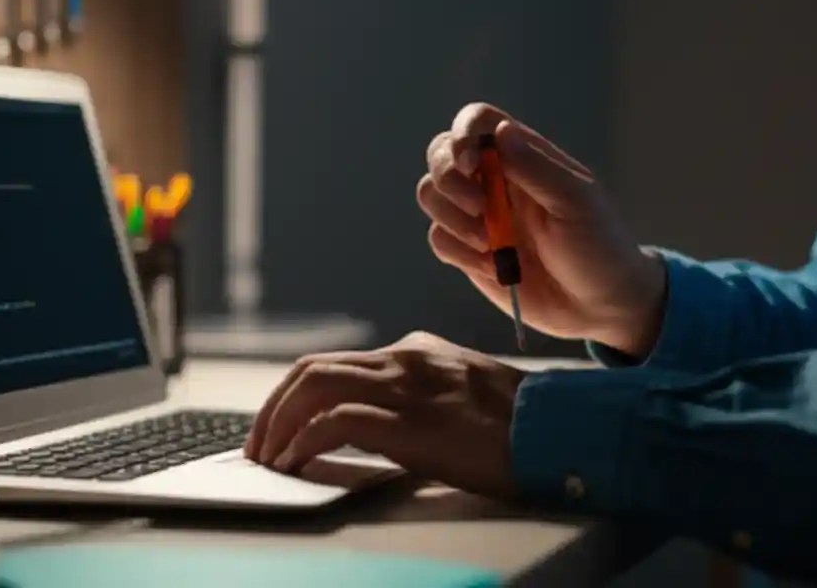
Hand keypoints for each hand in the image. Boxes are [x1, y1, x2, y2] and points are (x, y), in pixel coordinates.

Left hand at [243, 331, 526, 498]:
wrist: (559, 432)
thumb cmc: (520, 426)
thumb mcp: (463, 397)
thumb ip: (420, 398)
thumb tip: (373, 425)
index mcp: (416, 353)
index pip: (334, 362)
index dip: (294, 394)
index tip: (278, 426)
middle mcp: (404, 360)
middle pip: (311, 369)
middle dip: (272, 407)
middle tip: (257, 444)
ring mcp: (406, 387)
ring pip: (313, 387)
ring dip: (278, 425)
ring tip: (267, 459)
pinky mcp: (410, 422)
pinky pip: (335, 422)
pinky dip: (303, 442)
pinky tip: (295, 464)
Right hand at [417, 103, 666, 356]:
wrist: (598, 306)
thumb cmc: (597, 245)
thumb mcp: (575, 203)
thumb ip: (536, 168)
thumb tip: (499, 131)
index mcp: (523, 157)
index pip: (478, 121)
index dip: (463, 133)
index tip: (471, 162)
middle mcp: (494, 180)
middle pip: (441, 154)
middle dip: (447, 177)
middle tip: (479, 207)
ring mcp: (479, 216)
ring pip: (431, 195)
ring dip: (450, 217)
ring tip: (489, 244)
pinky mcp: (469, 252)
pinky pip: (438, 239)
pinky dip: (457, 251)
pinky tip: (492, 267)